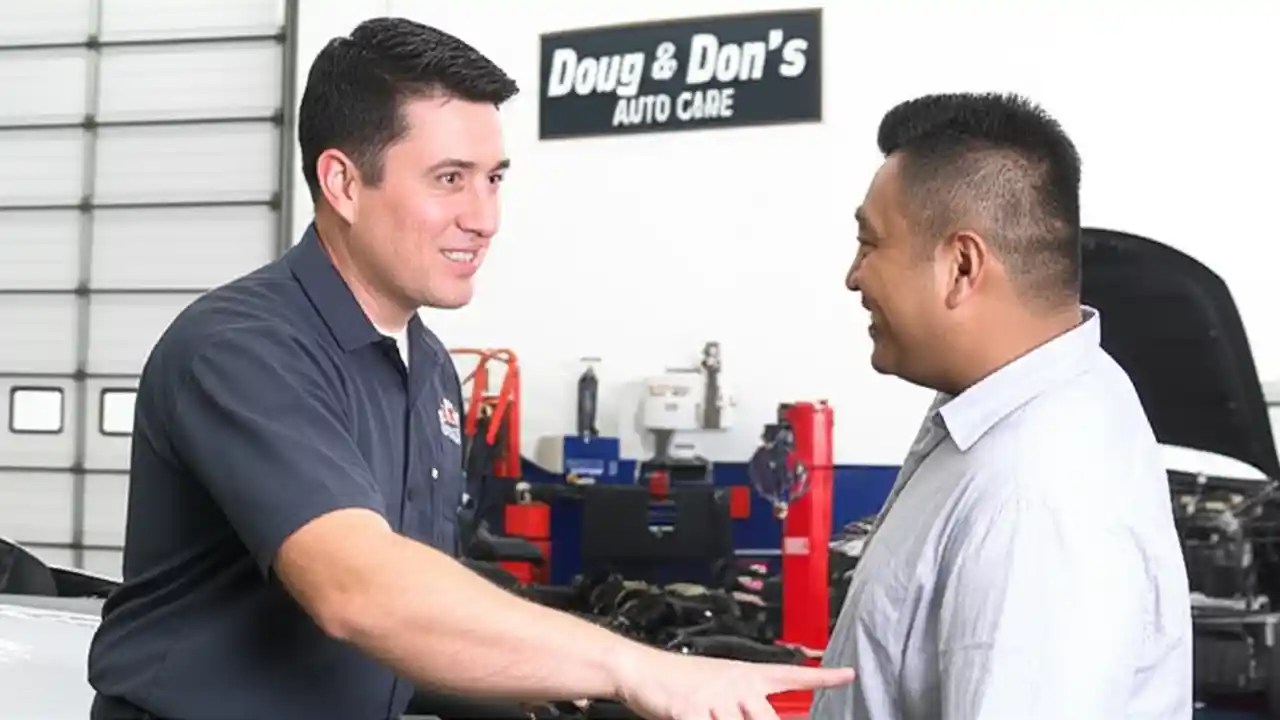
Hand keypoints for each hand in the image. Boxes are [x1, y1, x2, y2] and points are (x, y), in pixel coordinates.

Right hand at [615, 648, 854, 719]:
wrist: (641, 672)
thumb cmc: (681, 684)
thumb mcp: (718, 688)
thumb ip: (743, 707)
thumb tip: (763, 716)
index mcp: (746, 676)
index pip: (791, 675)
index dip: (822, 677)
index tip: (848, 675)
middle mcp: (736, 685)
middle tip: (734, 717)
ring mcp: (715, 698)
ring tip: (710, 714)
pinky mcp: (691, 712)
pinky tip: (692, 718)